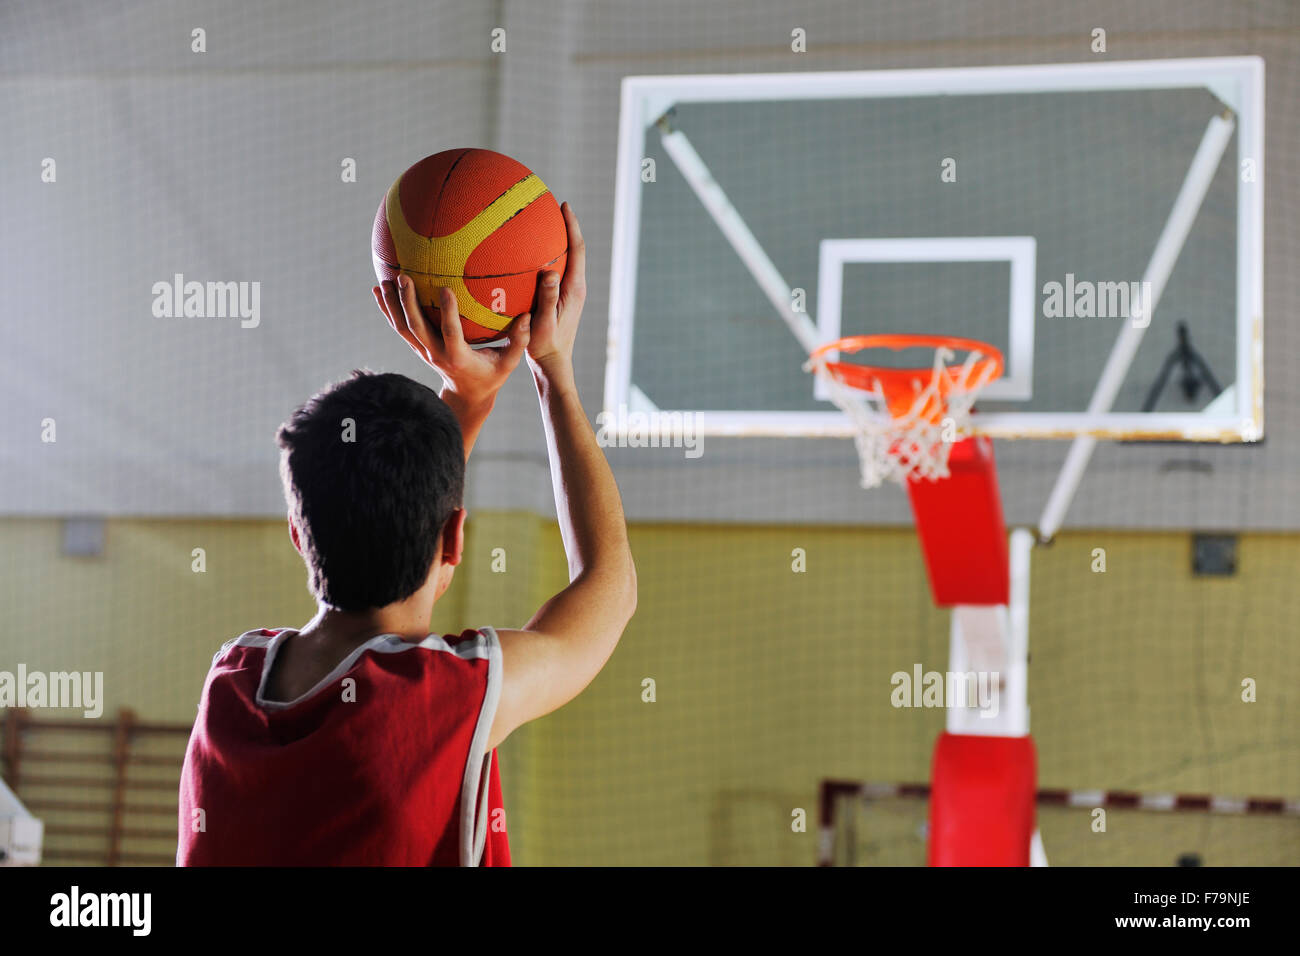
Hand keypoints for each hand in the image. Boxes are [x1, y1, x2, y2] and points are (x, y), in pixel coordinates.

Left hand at [372, 276, 529, 409]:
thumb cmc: (491, 376)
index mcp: (459, 357)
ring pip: (403, 328)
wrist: (467, 396)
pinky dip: (387, 310)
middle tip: (404, 278)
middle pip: (417, 328)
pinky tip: (378, 289)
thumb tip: (528, 317)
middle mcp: (436, 354)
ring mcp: (423, 351)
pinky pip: (399, 328)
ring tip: (386, 280)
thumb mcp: (508, 363)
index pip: (451, 333)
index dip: (448, 313)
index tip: (446, 289)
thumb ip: (518, 341)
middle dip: (408, 303)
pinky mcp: (417, 348)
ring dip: (392, 305)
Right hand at [526, 202, 585, 381]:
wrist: (552, 363)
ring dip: (556, 241)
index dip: (572, 226)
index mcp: (575, 288)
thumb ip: (548, 298)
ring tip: (540, 223)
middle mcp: (575, 287)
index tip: (564, 206)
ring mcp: (569, 293)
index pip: (577, 249)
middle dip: (565, 227)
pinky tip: (526, 256)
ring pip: (565, 260)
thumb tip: (550, 272)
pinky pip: (555, 271)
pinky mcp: (560, 299)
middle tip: (552, 206)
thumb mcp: (544, 322)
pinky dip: (545, 258)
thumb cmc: (546, 345)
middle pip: (574, 249)